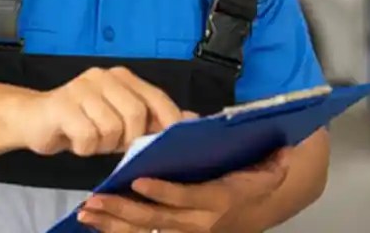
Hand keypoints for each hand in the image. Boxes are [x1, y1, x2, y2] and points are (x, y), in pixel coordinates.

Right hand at [10, 67, 184, 156]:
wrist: (33, 119)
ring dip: (104, 145)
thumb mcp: (121, 121)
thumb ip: (152, 120)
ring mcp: (82, 88)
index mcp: (123, 78)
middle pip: (136, 114)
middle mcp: (104, 76)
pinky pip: (87, 136)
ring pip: (111, 128)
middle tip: (114, 144)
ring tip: (92, 139)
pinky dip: (85, 148)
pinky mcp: (62, 105)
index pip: (156, 97)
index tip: (172, 142)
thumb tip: (193, 120)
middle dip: (130, 138)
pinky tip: (76, 141)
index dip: (168, 120)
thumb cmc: (82, 122)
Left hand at [76, 148, 291, 232]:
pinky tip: (95, 222)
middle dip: (123, 211)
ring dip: (112, 223)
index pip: (186, 199)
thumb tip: (283, 146)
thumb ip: (273, 160)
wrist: (256, 211)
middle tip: (95, 201)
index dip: (163, 193)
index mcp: (217, 201)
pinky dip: (117, 230)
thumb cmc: (254, 181)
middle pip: (156, 221)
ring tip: (86, 212)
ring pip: (144, 232)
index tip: (138, 180)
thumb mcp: (269, 169)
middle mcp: (198, 224)